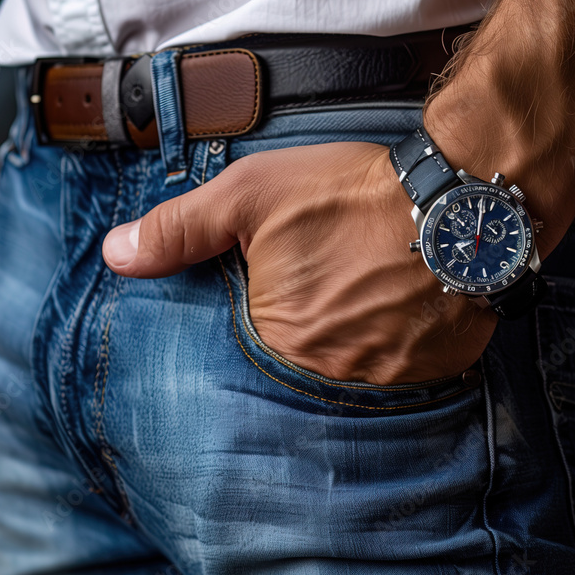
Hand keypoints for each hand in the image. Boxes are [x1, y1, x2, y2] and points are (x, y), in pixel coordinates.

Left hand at [101, 142, 496, 384]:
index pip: (243, 355)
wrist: (458, 199)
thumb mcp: (250, 194)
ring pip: (349, 376)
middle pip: (298, 369)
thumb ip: (180, 229)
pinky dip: (393, 354)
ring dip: (349, 348)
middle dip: (304, 338)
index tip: (277, 300)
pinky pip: (400, 378)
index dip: (256, 323)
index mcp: (276, 337)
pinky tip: (396, 317)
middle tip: (325, 298)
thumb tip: (116, 255)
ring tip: (360, 304)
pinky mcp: (432, 373)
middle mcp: (329, 373)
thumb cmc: (350, 194)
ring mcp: (385, 380)